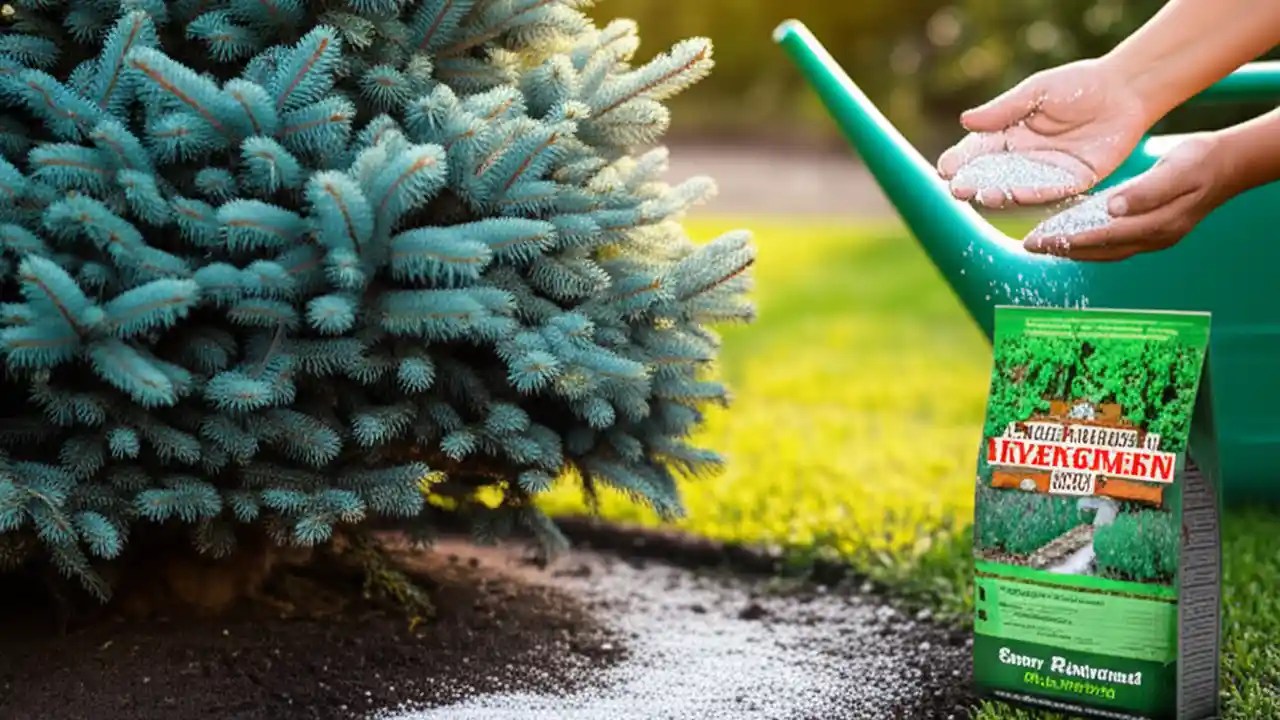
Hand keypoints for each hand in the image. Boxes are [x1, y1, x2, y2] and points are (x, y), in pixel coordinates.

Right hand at [937, 58, 1155, 207]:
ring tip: (985, 194)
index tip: (945, 168)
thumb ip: (1004, 108)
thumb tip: (966, 121)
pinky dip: (1034, 195)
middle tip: (959, 189)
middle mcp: (1023, 158)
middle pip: (992, 176)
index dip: (960, 161)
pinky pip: (1051, 192)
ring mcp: (1047, 173)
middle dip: (974, 184)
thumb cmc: (1078, 84)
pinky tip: (1019, 194)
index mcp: (1008, 134)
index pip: (977, 152)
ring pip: (1017, 189)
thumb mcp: (1037, 90)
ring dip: (1000, 194)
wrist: (1126, 91)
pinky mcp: (1074, 181)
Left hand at [1023, 135, 1234, 260]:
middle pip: (1100, 250)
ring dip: (1074, 249)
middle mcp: (1153, 237)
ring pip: (1105, 250)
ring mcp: (1153, 238)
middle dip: (1063, 249)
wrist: (1226, 165)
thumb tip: (1113, 208)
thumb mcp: (1176, 169)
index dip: (1069, 240)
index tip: (1039, 240)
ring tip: (1043, 243)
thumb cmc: (1201, 161)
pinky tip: (1070, 233)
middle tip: (1029, 245)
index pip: (1104, 237)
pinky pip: (1113, 242)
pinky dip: (1089, 241)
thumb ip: (1146, 190)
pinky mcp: (1150, 231)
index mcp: (1158, 224)